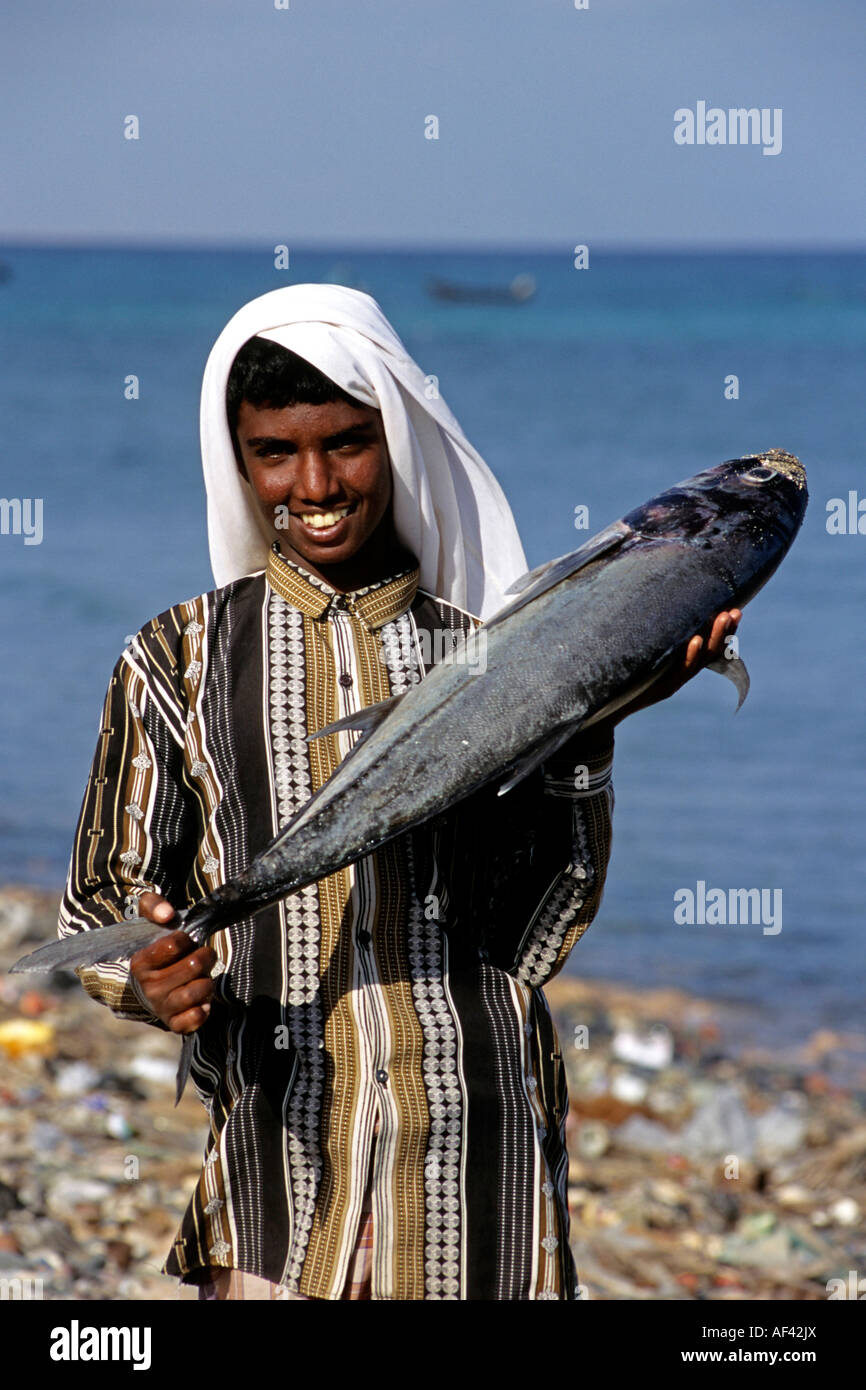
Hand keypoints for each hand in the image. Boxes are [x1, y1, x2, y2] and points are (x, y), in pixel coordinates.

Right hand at [129, 892, 216, 1033]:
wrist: (148, 987)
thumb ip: (154, 905)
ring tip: (201, 977)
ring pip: (200, 989)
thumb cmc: (155, 951)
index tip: (184, 942)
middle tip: (201, 957)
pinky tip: (201, 999)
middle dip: (204, 957)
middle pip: (194, 965)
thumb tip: (167, 914)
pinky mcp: (174, 1024)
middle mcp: (149, 987)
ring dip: (207, 980)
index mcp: (140, 963)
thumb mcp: (147, 921)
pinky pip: (197, 1018)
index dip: (187, 940)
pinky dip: (205, 1007)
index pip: (175, 944)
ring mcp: (161, 1007)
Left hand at [597, 608, 742, 731]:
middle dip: (723, 631)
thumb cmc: (620, 675)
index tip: (736, 611)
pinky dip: (687, 655)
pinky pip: (678, 671)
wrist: (604, 707)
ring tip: (721, 618)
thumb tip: (649, 594)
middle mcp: (680, 673)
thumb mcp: (638, 652)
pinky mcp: (660, 688)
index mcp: (680, 665)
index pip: (709, 645)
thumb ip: (649, 633)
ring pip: (699, 660)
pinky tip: (694, 640)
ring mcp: (672, 681)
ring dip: (712, 638)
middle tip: (734, 611)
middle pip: (709, 652)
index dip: (724, 631)